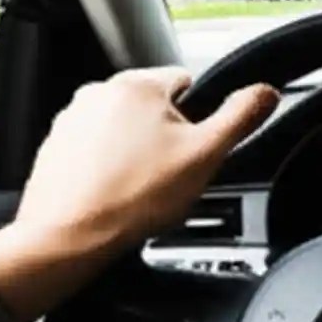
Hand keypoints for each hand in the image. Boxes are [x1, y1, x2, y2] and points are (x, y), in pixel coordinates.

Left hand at [0, 67, 277, 321]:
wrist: (68, 238)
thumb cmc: (133, 198)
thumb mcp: (206, 155)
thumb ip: (240, 117)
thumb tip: (266, 92)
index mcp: (137, 85)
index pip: (188, 83)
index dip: (199, 119)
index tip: (191, 149)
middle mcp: (98, 92)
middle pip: (156, 107)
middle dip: (166, 136)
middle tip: (169, 173)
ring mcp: (72, 119)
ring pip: (125, 129)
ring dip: (137, 151)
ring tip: (139, 187)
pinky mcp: (56, 146)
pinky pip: (96, 148)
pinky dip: (108, 165)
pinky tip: (115, 192)